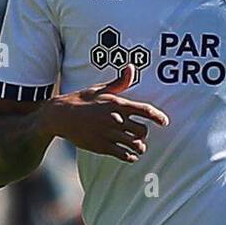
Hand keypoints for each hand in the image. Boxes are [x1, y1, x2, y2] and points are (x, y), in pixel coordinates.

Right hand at [40, 68, 168, 161]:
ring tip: (138, 147)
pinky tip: (130, 155)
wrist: (60, 116)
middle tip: (141, 136)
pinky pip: (123, 155)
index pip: (144, 110)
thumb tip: (131, 67)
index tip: (165, 122)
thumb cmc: (81, 100)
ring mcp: (108, 134)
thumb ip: (119, 82)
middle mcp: (115, 119)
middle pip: (142, 131)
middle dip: (144, 134)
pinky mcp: (102, 146)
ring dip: (140, 147)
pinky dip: (130, 157)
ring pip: (135, 145)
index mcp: (116, 104)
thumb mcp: (100, 89)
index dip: (158, 117)